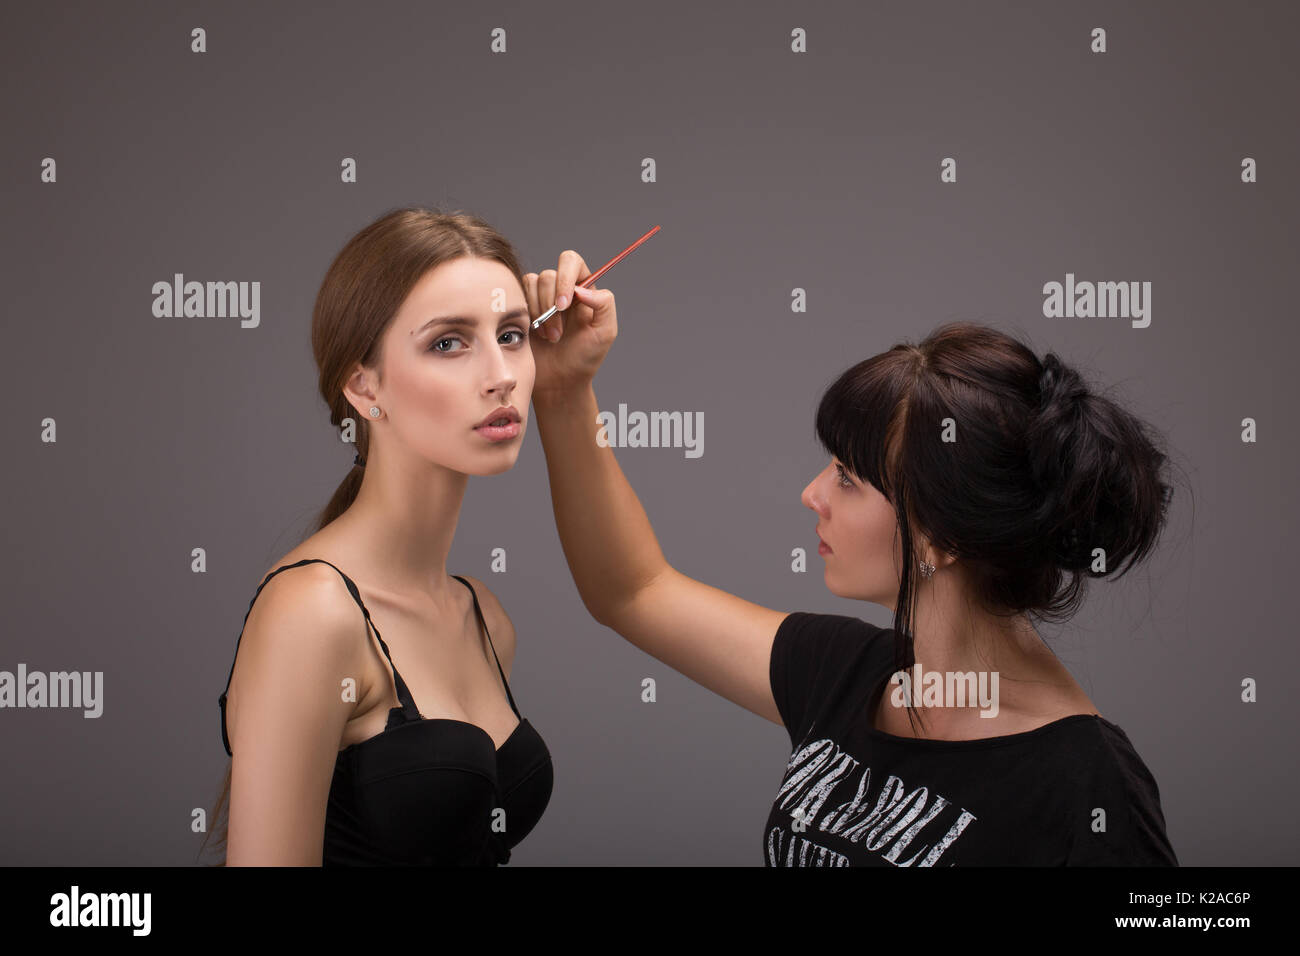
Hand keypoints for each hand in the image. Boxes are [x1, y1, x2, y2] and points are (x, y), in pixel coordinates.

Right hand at [523, 250, 617, 396]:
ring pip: (531, 284)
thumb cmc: (584, 359)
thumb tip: (582, 289)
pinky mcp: (521, 308)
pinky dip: (525, 314)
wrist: (559, 381)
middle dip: (550, 304)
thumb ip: (605, 304)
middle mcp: (561, 288)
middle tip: (557, 333)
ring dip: (539, 313)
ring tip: (549, 337)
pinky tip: (534, 333)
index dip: (565, 277)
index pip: (571, 262)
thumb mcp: (605, 333)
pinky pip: (517, 295)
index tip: (564, 305)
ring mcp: (539, 298)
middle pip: (549, 274)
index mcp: (583, 288)